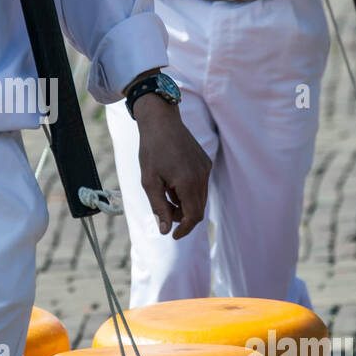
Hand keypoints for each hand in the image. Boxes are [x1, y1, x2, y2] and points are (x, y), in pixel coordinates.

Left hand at [132, 93, 210, 238]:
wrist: (161, 120)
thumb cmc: (151, 149)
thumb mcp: (149, 181)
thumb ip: (159, 207)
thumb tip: (165, 231)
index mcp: (188, 182)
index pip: (193, 216)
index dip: (184, 229)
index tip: (173, 235)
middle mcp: (202, 176)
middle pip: (197, 209)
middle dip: (181, 215)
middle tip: (163, 210)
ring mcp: (206, 168)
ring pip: (199, 197)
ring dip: (184, 202)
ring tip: (165, 190)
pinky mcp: (205, 162)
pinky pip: (200, 184)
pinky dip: (188, 190)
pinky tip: (172, 179)